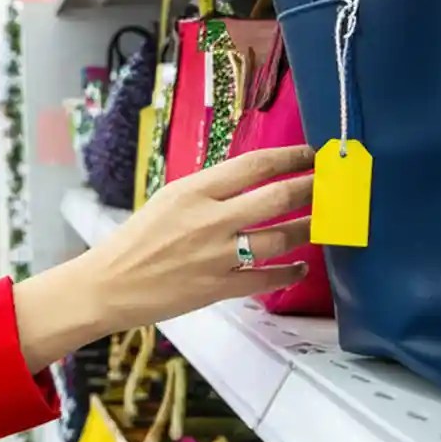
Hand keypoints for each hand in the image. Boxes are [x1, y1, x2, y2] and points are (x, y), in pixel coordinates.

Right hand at [13, 146, 314, 370]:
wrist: (107, 286)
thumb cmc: (134, 241)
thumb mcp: (167, 201)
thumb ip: (208, 193)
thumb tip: (252, 184)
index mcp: (194, 191)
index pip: (255, 165)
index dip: (291, 157)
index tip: (312, 153)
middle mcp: (210, 220)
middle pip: (279, 197)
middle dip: (313, 187)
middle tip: (332, 183)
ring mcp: (218, 256)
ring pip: (282, 237)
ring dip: (309, 228)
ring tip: (322, 223)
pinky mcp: (219, 288)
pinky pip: (268, 278)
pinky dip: (290, 270)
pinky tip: (301, 265)